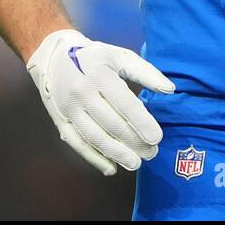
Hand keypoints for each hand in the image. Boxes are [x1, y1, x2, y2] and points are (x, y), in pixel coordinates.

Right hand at [26, 29, 174, 175]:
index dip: (142, 123)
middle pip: (111, 124)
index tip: (157, 138)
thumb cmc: (95, 57)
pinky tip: (111, 168)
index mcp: (99, 74)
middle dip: (134, 142)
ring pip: (94, 137)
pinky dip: (94, 158)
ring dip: (116, 154)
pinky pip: (77, 144)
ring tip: (135, 163)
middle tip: (152, 153)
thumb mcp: (121, 56)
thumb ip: (146, 73)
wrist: (54, 57)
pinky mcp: (60, 120)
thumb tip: (170, 89)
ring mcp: (68, 108)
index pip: (124, 104)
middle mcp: (81, 92)